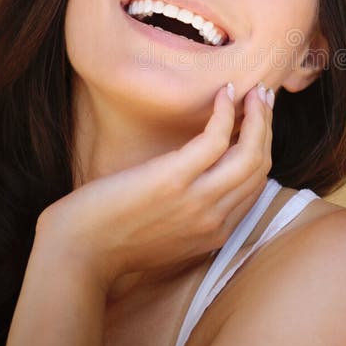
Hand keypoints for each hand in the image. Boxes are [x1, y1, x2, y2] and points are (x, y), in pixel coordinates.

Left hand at [36, 82, 274, 289]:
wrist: (77, 254)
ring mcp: (197, 201)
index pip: (256, 186)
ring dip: (258, 115)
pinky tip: (223, 94)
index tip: (260, 122)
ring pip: (250, 152)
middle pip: (260, 166)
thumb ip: (191, 215)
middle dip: (267, 127)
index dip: (263, 148)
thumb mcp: (166, 236)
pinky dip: (226, 112)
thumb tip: (202, 180)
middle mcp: (214, 219)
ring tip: (254, 91)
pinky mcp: (173, 179)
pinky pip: (216, 139)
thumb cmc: (111, 240)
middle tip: (264, 98)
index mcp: (215, 234)